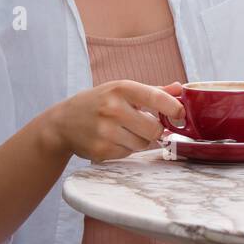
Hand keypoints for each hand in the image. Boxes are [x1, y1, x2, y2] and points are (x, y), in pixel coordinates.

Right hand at [46, 80, 183, 162]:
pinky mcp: (101, 150)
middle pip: (154, 129)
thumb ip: (153, 91)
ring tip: (125, 131)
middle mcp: (112, 109)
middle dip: (155, 130)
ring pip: (143, 144)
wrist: (62, 123)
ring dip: (140, 140)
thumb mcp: (121, 90)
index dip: (174, 108)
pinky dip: (126, 149)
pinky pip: (128, 154)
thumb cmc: (98, 103)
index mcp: (121, 89)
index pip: (156, 98)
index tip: (181, 114)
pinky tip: (113, 139)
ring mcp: (105, 131)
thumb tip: (180, 89)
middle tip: (145, 125)